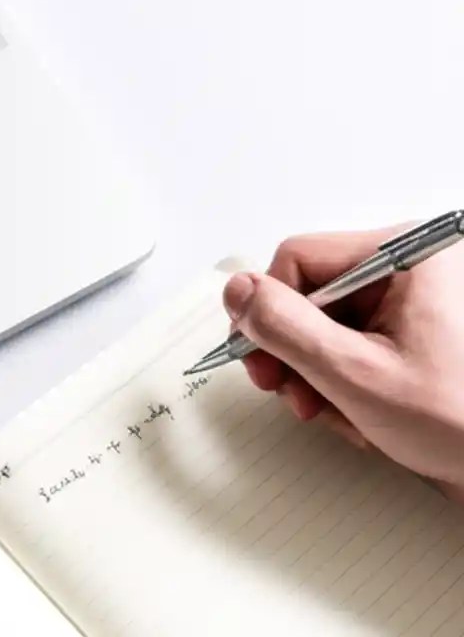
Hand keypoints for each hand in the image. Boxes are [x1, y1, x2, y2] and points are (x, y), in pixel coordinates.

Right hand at [223, 224, 463, 502]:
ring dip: (316, 375)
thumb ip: (286, 329)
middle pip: (310, 293)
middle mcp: (410, 266)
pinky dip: (343, 381)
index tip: (260, 364)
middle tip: (295, 398)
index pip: (298, 259)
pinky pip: (351, 341)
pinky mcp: (413, 328)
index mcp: (406, 255)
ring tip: (336, 415)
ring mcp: (414, 298)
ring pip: (325, 323)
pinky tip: (360, 414)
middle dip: (294, 353)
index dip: (267, 313)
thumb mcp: (356, 375)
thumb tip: (236, 291)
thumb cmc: (460, 423)